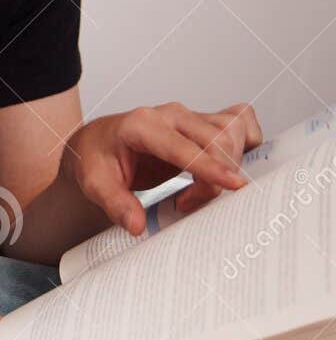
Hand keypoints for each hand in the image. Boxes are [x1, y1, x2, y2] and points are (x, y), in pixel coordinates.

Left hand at [59, 102, 262, 235]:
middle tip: (187, 204)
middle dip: (214, 179)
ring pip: (232, 132)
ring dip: (229, 165)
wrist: (98, 143)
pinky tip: (228, 165)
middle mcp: (170, 114)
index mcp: (141, 125)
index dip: (210, 167)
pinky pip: (240, 122)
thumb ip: (115, 204)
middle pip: (216, 140)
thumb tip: (137, 225)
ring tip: (197, 190)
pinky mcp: (203, 121)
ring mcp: (189, 115)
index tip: (234, 185)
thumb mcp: (94, 185)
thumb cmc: (97, 160)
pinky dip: (246, 142)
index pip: (183, 147)